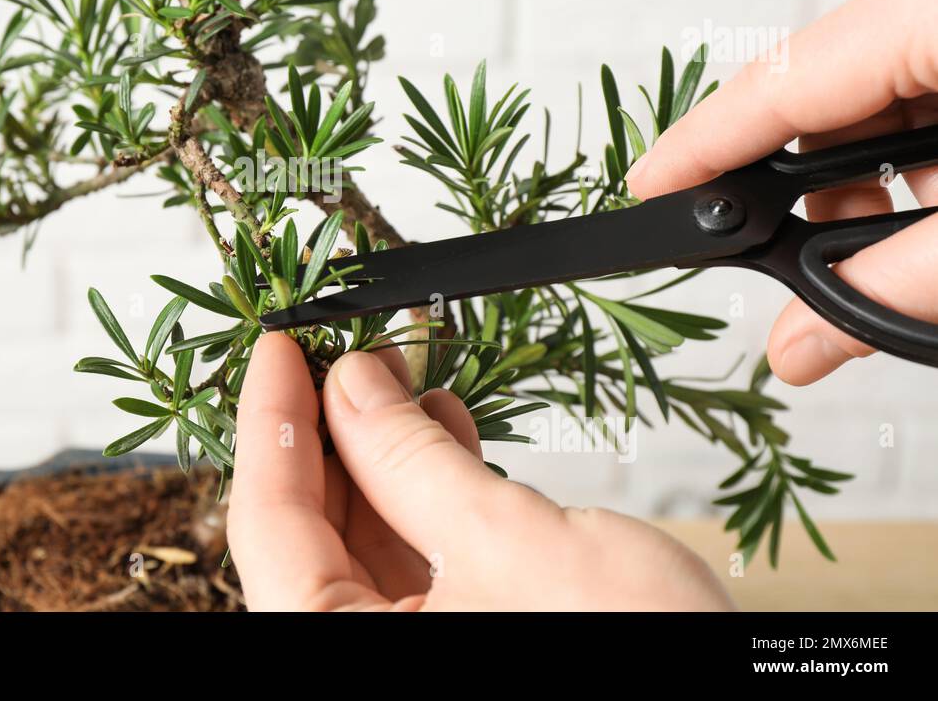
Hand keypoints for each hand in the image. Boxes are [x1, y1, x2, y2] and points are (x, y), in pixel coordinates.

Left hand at [227, 333, 732, 610]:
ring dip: (382, 453)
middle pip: (307, 530)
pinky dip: (424, 490)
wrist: (744, 698)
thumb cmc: (634, 654)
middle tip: (347, 351)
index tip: (278, 344)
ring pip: (362, 541)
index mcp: (344, 650)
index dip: (268, 421)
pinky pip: (415, 558)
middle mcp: (367, 652)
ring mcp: (416, 647)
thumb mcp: (508, 540)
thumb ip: (412, 461)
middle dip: (329, 430)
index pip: (267, 522)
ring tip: (404, 381)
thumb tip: (351, 386)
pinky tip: (446, 432)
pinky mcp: (463, 637)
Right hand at [626, 0, 937, 385]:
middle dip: (814, 195)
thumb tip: (798, 350)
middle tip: (811, 277)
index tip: (644, 194)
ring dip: (884, 184)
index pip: (775, 83)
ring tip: (912, 256)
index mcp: (934, 4)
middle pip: (824, 94)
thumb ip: (901, 287)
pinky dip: (926, 160)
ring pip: (880, 96)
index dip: (699, 147)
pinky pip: (924, 84)